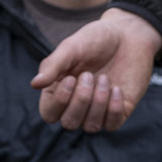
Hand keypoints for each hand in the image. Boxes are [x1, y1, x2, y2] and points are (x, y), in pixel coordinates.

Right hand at [33, 10, 161, 132]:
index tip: (71, 78)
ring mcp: (98, 111)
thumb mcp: (72, 48)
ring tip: (105, 78)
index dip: (59, 101)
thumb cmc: (95, 40)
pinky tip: (117, 88)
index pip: (49, 114)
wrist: (128, 35)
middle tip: (88, 75)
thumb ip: (53, 66)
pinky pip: (112, 125)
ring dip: (98, 103)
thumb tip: (34, 84)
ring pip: (90, 126)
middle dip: (80, 100)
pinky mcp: (119, 112)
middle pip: (69, 123)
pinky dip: (114, 108)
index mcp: (58, 91)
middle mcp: (76, 105)